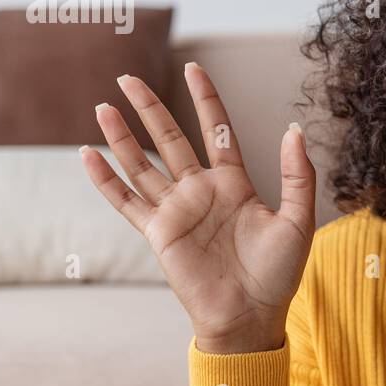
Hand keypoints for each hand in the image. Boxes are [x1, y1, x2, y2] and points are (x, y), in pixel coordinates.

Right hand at [79, 63, 315, 354]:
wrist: (251, 316)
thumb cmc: (278, 273)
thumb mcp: (298, 219)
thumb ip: (297, 175)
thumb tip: (295, 128)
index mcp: (234, 184)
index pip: (216, 130)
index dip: (205, 99)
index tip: (194, 68)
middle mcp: (201, 192)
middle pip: (170, 139)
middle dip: (150, 108)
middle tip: (128, 77)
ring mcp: (176, 211)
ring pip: (142, 165)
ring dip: (121, 136)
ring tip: (104, 106)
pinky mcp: (157, 234)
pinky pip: (126, 201)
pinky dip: (105, 179)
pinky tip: (87, 155)